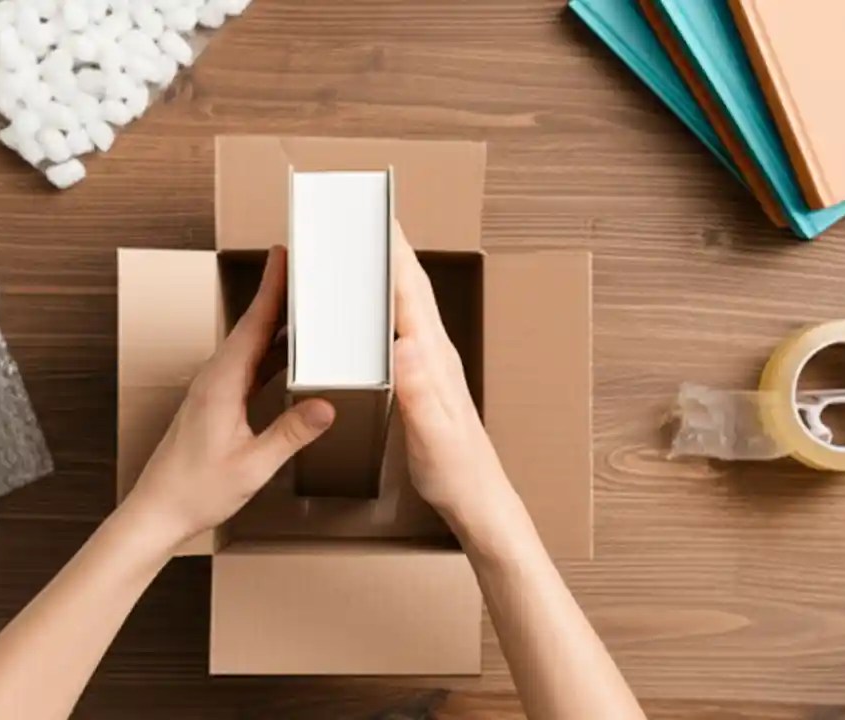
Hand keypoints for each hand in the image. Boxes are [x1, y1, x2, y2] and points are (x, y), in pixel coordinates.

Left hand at [124, 246, 334, 544]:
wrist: (158, 512)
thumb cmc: (196, 491)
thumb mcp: (252, 465)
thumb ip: (290, 434)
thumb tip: (326, 406)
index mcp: (221, 384)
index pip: (252, 325)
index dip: (271, 289)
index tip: (283, 255)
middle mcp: (215, 379)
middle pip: (252, 327)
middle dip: (279, 296)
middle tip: (305, 269)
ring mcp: (214, 390)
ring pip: (251, 347)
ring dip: (277, 326)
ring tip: (307, 305)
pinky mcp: (216, 404)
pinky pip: (249, 368)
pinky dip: (272, 355)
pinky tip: (291, 356)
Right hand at [392, 228, 512, 530]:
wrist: (479, 499)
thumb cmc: (457, 472)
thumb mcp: (432, 436)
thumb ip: (420, 391)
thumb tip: (405, 345)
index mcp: (434, 357)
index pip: (411, 293)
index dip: (392, 251)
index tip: (374, 216)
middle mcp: (436, 351)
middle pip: (412, 286)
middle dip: (390, 246)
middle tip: (365, 213)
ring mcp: (433, 363)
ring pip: (410, 303)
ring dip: (391, 270)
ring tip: (367, 245)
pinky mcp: (426, 377)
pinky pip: (403, 326)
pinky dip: (388, 304)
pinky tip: (375, 307)